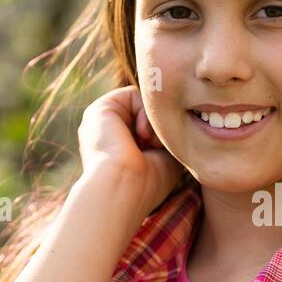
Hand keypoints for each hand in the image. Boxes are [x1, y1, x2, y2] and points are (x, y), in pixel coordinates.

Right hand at [77, 85, 185, 216]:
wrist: (123, 187)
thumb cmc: (148, 183)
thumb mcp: (166, 158)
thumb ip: (169, 137)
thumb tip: (181, 117)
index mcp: (119, 149)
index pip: (150, 128)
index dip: (165, 136)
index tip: (167, 154)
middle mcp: (108, 134)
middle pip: (147, 114)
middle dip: (160, 127)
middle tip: (158, 147)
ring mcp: (102, 122)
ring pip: (142, 104)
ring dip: (154, 122)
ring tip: (151, 143)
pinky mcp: (100, 109)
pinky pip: (133, 94)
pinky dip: (146, 112)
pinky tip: (143, 134)